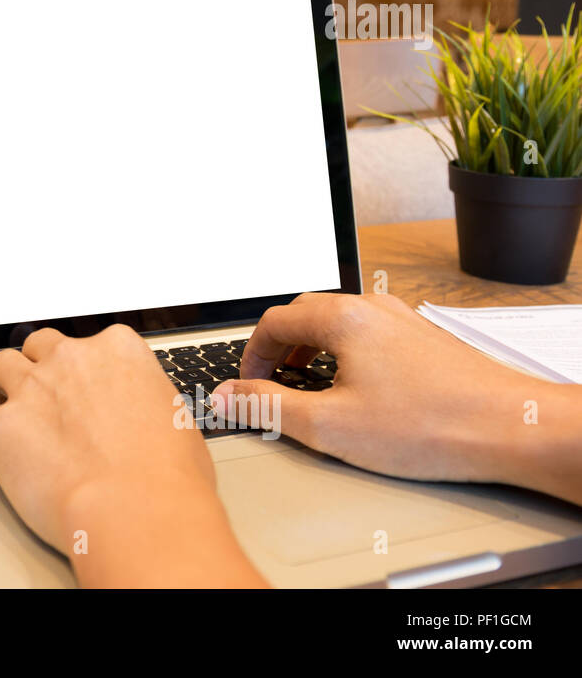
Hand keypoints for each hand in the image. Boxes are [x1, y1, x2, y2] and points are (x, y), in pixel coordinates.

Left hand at [0, 325, 265, 586]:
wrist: (136, 510)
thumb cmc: (167, 477)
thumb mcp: (177, 422)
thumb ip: (147, 404)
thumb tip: (144, 417)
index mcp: (118, 352)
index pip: (93, 342)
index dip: (85, 365)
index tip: (84, 379)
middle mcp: (70, 361)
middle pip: (40, 346)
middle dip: (38, 365)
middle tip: (40, 390)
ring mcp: (31, 390)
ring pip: (1, 367)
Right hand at [213, 293, 581, 504]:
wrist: (511, 428)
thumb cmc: (429, 427)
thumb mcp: (330, 425)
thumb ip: (269, 406)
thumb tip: (225, 395)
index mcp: (344, 318)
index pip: (274, 321)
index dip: (250, 354)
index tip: (246, 385)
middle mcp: (373, 308)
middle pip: (305, 312)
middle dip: (279, 347)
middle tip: (269, 381)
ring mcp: (403, 320)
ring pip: (340, 321)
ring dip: (312, 348)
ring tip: (308, 385)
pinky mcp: (424, 338)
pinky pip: (369, 333)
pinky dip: (345, 352)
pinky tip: (356, 388)